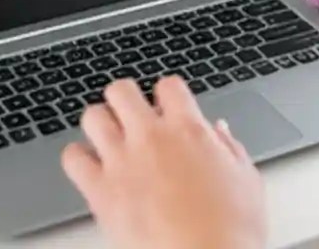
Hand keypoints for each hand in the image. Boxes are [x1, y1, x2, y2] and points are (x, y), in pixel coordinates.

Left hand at [62, 77, 266, 248]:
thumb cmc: (230, 232)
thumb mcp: (246, 180)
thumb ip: (229, 147)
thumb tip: (218, 130)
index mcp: (188, 130)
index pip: (168, 85)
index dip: (168, 95)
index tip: (168, 107)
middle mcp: (150, 138)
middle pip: (121, 90)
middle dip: (127, 100)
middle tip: (133, 116)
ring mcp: (121, 163)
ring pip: (92, 116)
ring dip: (101, 124)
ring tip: (110, 139)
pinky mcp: (99, 192)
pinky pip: (72, 158)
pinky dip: (79, 158)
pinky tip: (92, 167)